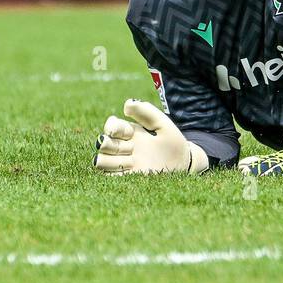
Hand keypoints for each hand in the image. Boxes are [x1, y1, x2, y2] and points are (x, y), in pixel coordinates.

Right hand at [93, 99, 207, 174]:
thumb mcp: (163, 125)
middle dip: (110, 145)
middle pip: (102, 144)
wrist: (183, 164)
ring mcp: (124, 164)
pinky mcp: (127, 178)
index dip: (114, 128)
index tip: (129, 132)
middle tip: (129, 149)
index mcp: (130, 132)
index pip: (111, 126)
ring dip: (110, 160)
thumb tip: (126, 104)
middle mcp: (124, 147)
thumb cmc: (174, 142)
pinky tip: (128, 171)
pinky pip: (108, 177)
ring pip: (100, 161)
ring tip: (129, 161)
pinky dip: (112, 173)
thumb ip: (147, 112)